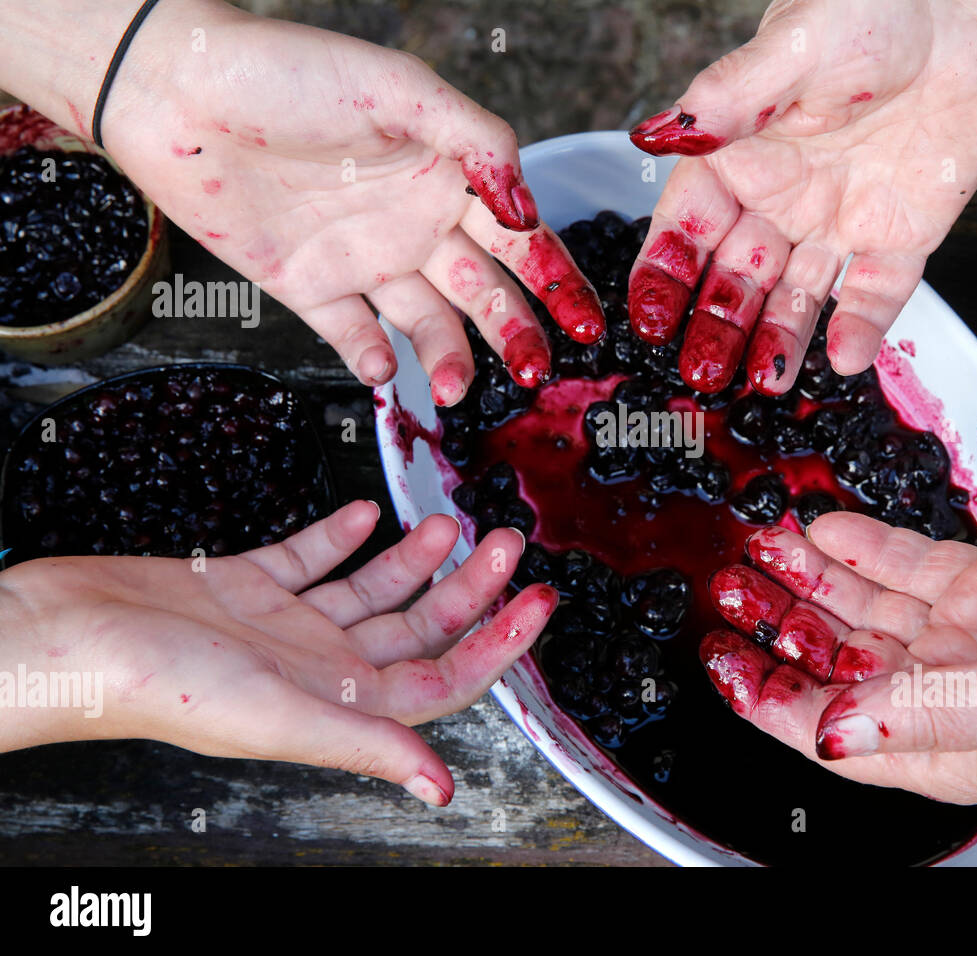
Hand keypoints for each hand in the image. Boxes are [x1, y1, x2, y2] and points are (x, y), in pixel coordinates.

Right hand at [0, 501, 557, 804]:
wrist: (69, 635)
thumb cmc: (161, 683)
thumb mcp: (282, 716)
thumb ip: (369, 743)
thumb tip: (443, 788)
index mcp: (337, 699)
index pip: (443, 674)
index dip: (498, 642)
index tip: (541, 599)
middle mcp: (318, 663)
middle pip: (417, 625)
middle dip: (468, 585)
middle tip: (507, 539)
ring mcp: (283, 624)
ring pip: (370, 588)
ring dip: (414, 555)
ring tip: (450, 520)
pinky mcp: (244, 584)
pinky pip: (308, 557)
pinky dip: (338, 534)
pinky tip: (364, 510)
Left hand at [86, 0, 605, 398]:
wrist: (174, 90)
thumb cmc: (288, 72)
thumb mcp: (400, 87)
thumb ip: (477, 141)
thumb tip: (529, 211)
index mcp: (447, 176)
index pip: (521, 239)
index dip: (558, 281)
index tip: (588, 323)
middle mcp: (414, 222)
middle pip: (485, 293)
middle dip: (519, 334)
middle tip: (539, 372)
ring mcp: (364, 258)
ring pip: (428, 324)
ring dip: (451, 357)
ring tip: (457, 387)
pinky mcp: (310, 286)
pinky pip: (353, 335)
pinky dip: (372, 360)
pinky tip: (385, 371)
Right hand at [627, 0, 976, 393]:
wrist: (970, 11)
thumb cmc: (872, 6)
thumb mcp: (790, 46)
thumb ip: (728, 100)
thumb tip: (656, 136)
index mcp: (739, 154)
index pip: (687, 226)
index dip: (664, 274)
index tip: (647, 320)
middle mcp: (781, 199)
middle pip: (735, 278)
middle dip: (716, 326)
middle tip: (700, 374)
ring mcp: (838, 224)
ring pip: (797, 298)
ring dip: (778, 341)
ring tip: (763, 385)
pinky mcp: (900, 239)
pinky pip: (874, 295)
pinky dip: (859, 329)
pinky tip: (841, 360)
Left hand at [699, 513, 976, 801]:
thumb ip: (917, 715)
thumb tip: (829, 732)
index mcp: (926, 742)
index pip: (821, 725)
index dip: (765, 696)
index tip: (720, 663)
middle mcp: (928, 689)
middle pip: (827, 656)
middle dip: (775, 620)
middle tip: (726, 582)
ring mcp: (951, 634)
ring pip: (857, 603)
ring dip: (808, 574)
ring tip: (759, 539)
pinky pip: (903, 563)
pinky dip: (862, 543)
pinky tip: (822, 523)